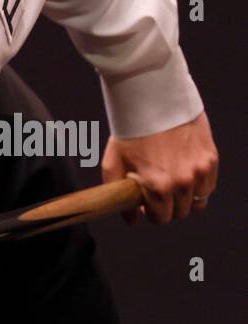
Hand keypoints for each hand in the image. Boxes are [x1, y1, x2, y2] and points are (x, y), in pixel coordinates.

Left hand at [101, 111, 217, 223]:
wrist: (153, 103)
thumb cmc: (129, 133)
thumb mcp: (113, 165)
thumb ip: (120, 196)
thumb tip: (132, 220)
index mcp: (158, 187)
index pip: (161, 218)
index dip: (151, 213)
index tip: (146, 204)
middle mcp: (182, 181)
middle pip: (180, 212)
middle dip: (167, 207)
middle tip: (157, 192)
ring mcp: (200, 170)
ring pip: (197, 201)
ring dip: (185, 198)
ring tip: (172, 183)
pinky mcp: (211, 158)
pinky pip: (209, 186)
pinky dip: (199, 185)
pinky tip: (184, 173)